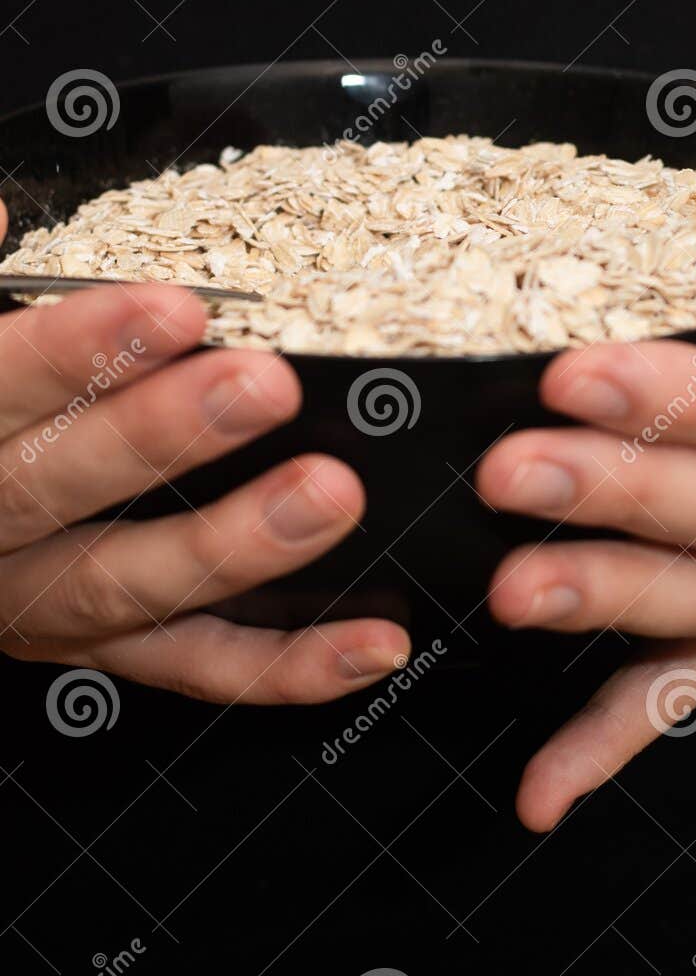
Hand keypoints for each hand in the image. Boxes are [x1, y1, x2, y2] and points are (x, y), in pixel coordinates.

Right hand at [0, 246, 407, 700]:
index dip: (77, 352)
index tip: (177, 309)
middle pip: (55, 489)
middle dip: (162, 437)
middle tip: (265, 387)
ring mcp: (43, 603)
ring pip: (130, 588)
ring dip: (234, 545)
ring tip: (328, 495)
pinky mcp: (106, 652)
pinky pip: (196, 666)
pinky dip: (288, 665)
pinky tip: (372, 641)